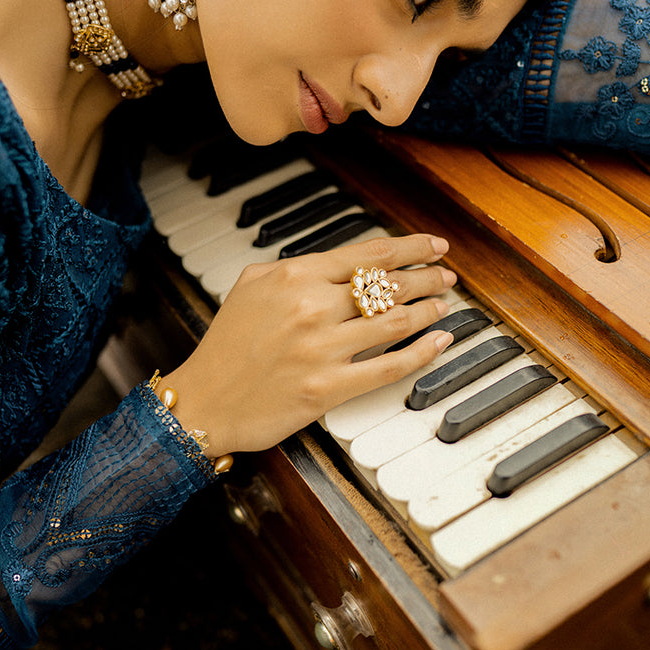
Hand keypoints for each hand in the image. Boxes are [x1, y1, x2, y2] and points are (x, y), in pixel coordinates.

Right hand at [165, 233, 455, 455]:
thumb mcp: (250, 287)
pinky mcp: (328, 389)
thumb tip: (338, 263)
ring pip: (395, 322)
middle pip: (389, 284)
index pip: (369, 254)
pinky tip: (438, 342)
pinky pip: (389, 367)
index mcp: (293, 276)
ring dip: (430, 310)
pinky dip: (421, 353)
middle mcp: (311, 307)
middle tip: (445, 276)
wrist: (204, 402)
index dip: (411, 248)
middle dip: (427, 277)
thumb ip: (292, 268)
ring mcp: (322, 349)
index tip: (433, 247)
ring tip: (444, 305)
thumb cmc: (225, 348)